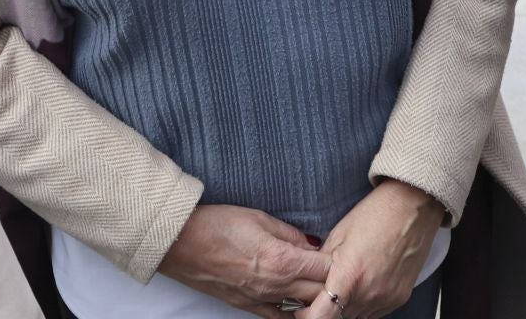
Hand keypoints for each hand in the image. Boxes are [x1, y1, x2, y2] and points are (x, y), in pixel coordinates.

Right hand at [160, 203, 330, 314]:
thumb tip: (311, 243)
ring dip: (315, 299)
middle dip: (332, 282)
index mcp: (282, 260)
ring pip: (303, 309)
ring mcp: (261, 299)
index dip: (338, 260)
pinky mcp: (247, 306)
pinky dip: (293, 312)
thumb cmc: (217, 224)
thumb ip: (290, 234)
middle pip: (320, 293)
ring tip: (321, 286)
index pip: (326, 268)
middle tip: (338, 270)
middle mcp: (276, 285)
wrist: (181, 243)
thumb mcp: (260, 217)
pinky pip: (279, 318)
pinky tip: (298, 305)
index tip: (344, 252)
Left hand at [302, 180, 443, 318]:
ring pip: (356, 317)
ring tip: (345, 284)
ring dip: (346, 307)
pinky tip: (363, 283)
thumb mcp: (338, 235)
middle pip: (338, 318)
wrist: (413, 207)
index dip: (307, 315)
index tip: (302, 307)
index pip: (322, 318)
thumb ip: (321, 265)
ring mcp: (387, 298)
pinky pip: (374, 312)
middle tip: (322, 291)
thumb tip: (308, 281)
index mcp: (350, 276)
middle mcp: (370, 293)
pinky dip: (364, 304)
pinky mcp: (400, 298)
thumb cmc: (375, 214)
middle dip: (326, 308)